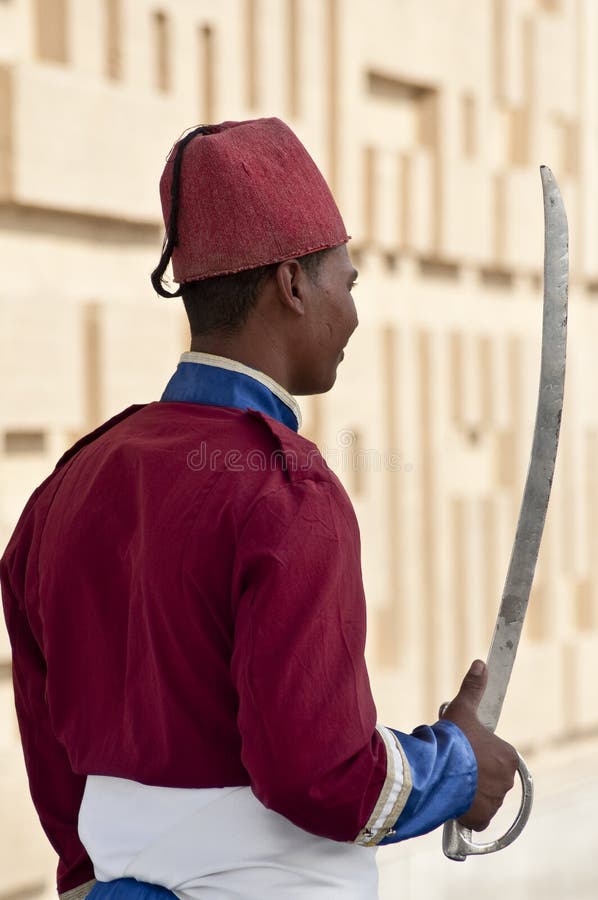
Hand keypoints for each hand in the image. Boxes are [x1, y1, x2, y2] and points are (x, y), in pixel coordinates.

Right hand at [440, 659, 518, 831]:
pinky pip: (476, 816)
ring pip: (483, 795)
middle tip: (456, 762)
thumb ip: (473, 689)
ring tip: (450, 777)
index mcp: (508, 757)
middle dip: (475, 771)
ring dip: (470, 790)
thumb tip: (481, 664)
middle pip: (491, 775)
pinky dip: (466, 811)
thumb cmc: (452, 739)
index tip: (465, 748)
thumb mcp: (462, 710)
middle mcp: (506, 782)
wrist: (436, 769)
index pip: (497, 755)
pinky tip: (452, 797)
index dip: (480, 750)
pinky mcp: (480, 819)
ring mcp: (494, 802)